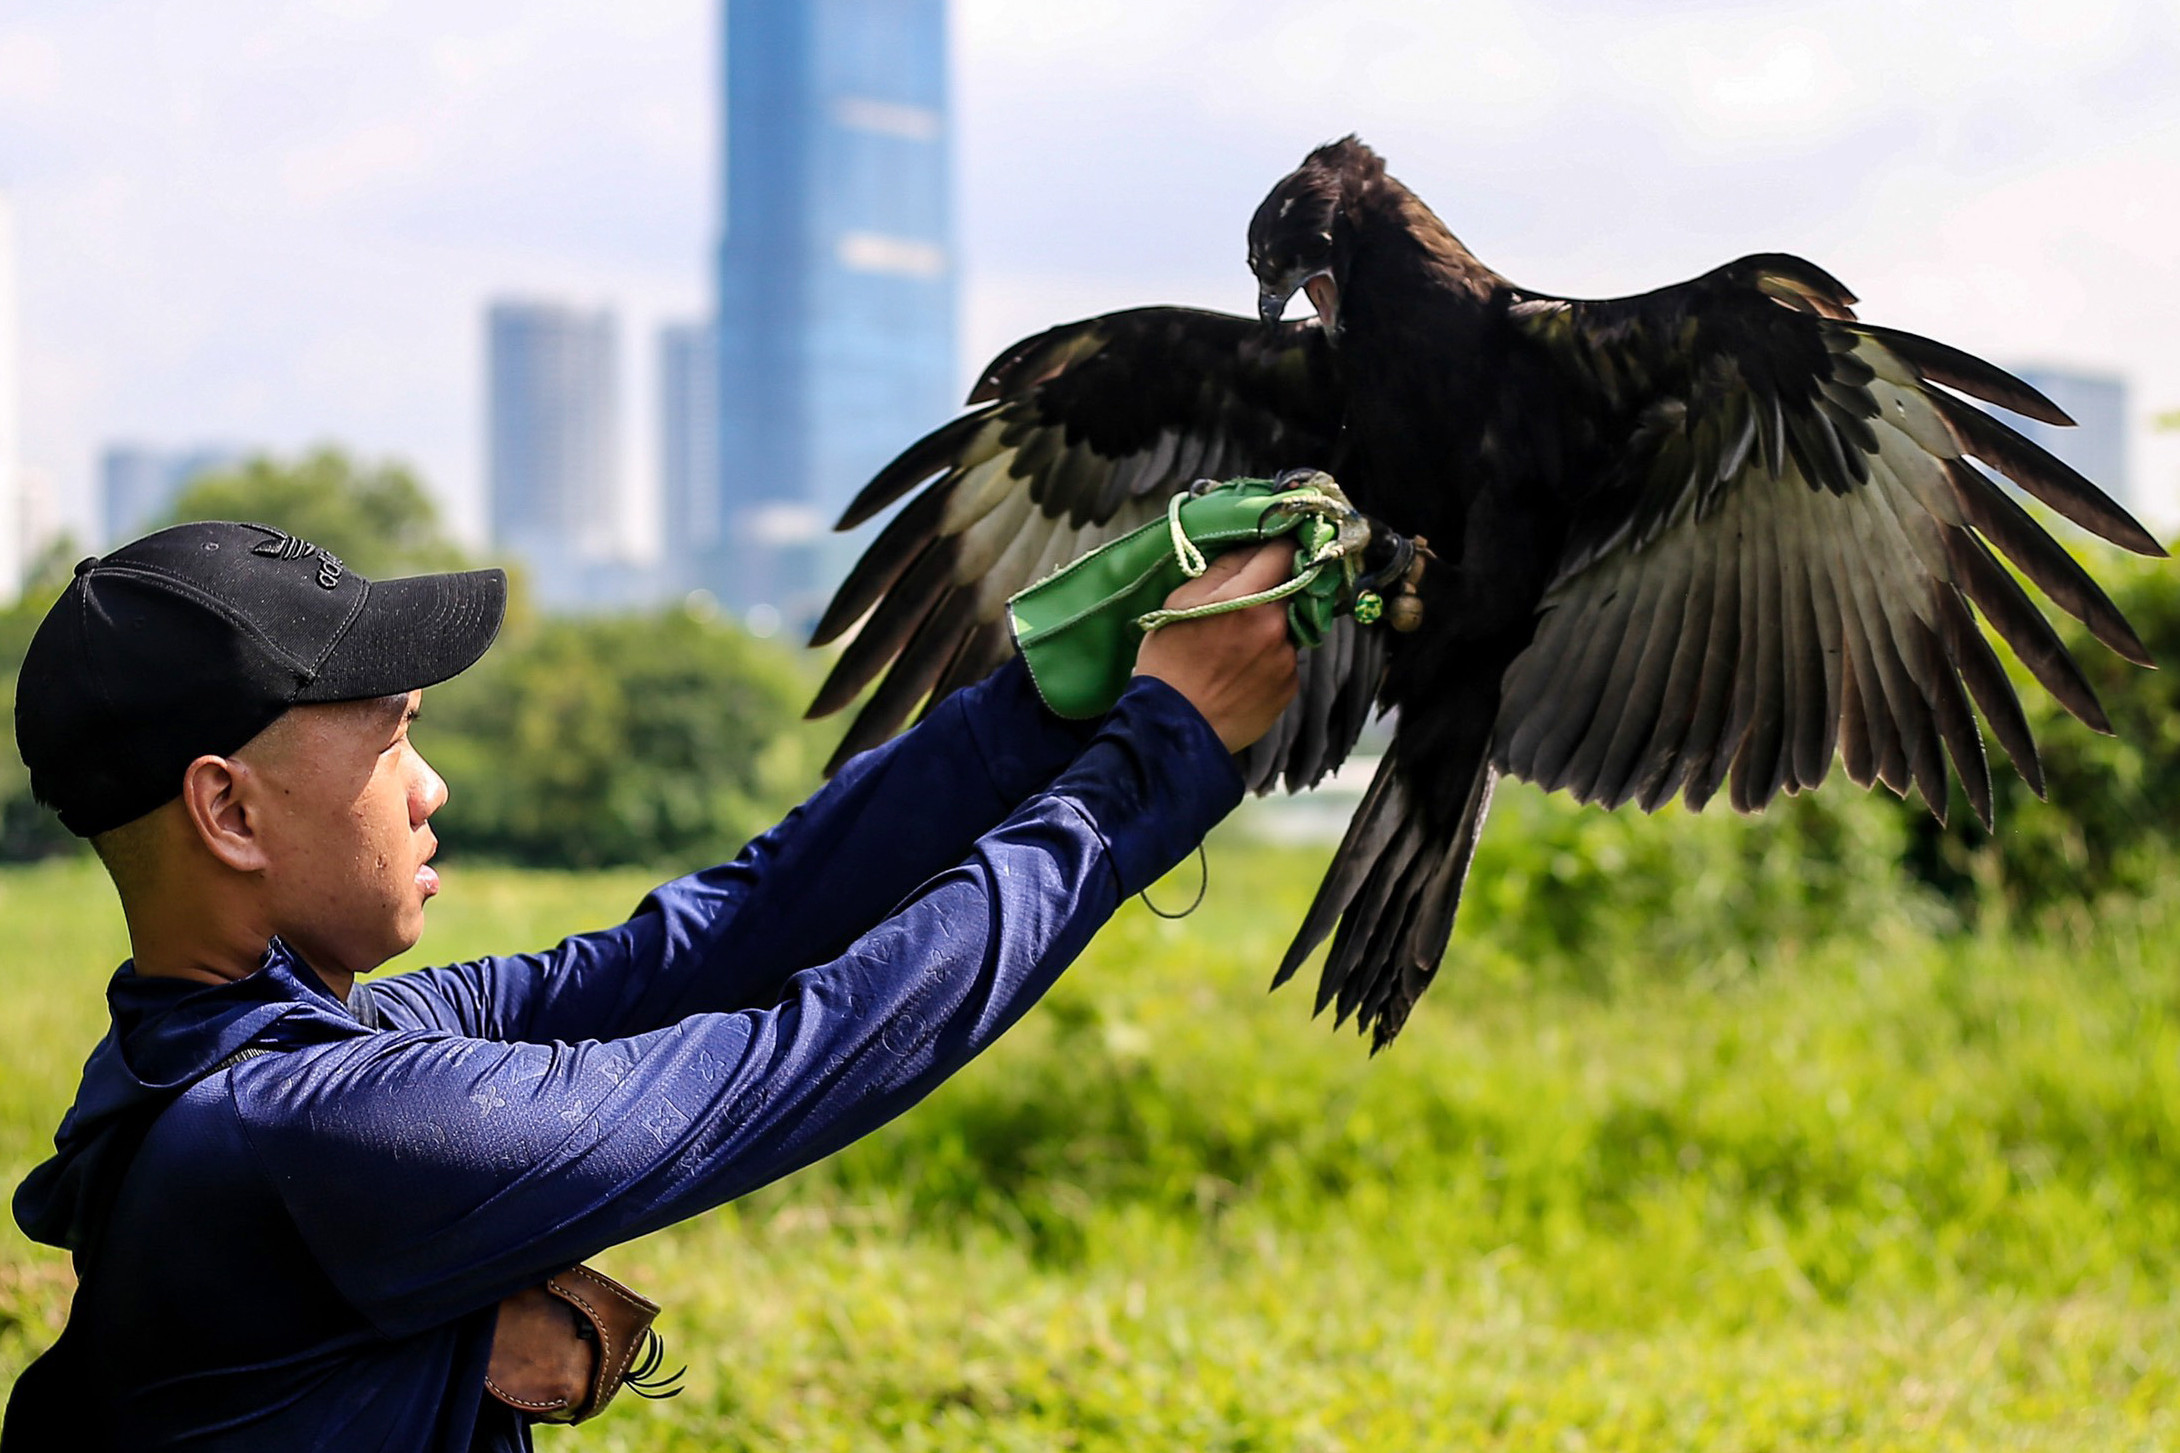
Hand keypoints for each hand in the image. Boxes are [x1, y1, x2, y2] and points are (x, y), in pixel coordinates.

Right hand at [1133, 542, 1300, 751]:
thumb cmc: (1169, 664)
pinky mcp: (1290, 685)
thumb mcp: (1179, 603)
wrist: (1174, 729)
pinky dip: (1269, 658)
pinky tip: (1241, 672)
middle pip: (1290, 587)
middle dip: (1272, 588)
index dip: (1274, 547)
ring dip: (1270, 626)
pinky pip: (1286, 658)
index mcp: (1246, 599)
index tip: (1266, 551)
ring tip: (1234, 648)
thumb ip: (1220, 570)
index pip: (1280, 552)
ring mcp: (1286, 658)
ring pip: (1288, 624)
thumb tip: (1249, 548)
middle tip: (1242, 603)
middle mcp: (1274, 626)